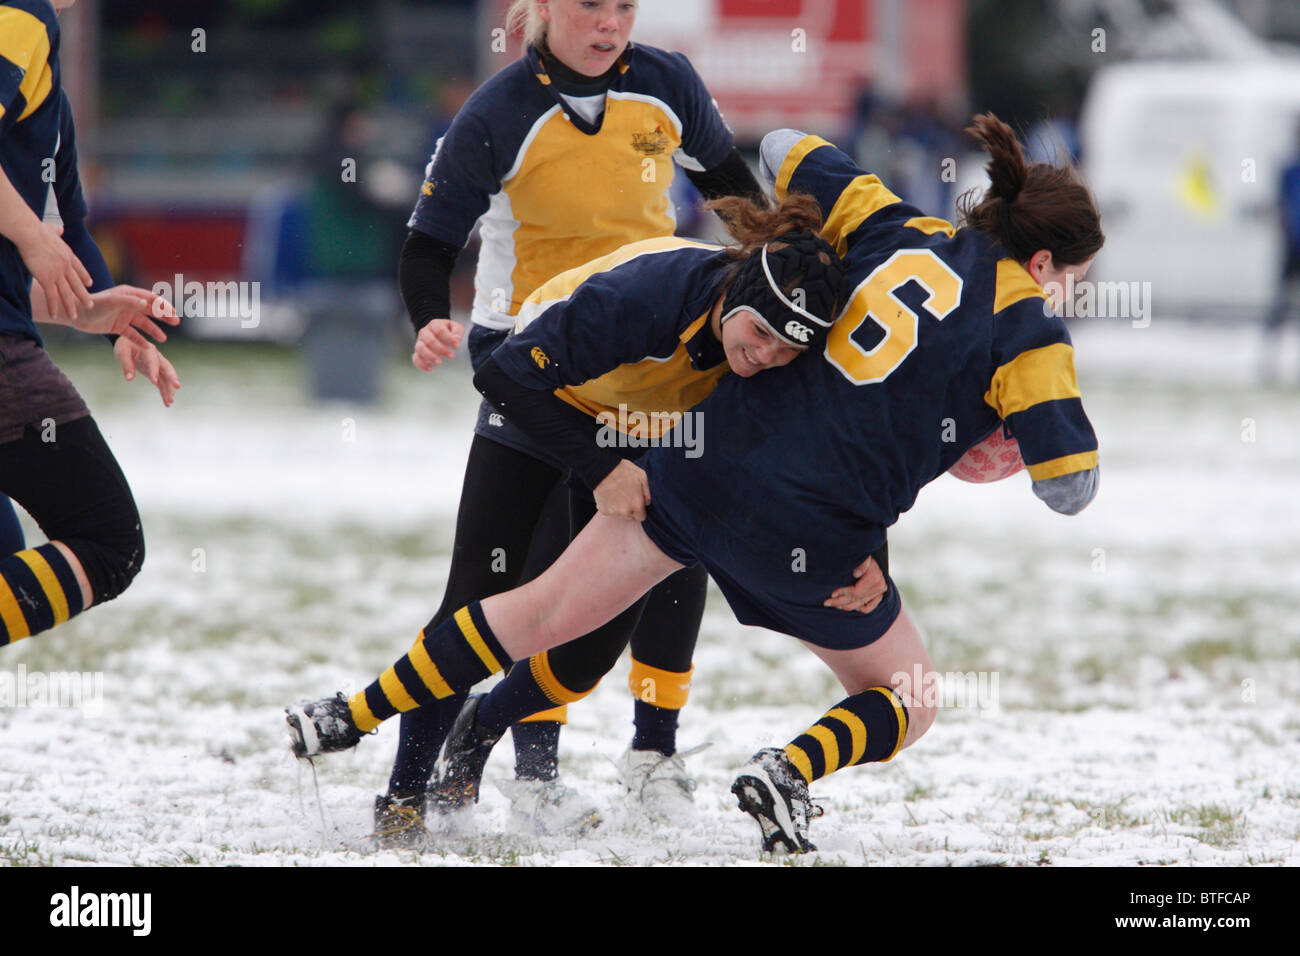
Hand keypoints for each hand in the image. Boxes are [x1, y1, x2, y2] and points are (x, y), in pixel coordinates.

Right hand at [16, 221, 93, 319]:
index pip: (79, 268)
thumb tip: (60, 229)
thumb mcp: (51, 229)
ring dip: (70, 306)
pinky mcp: (47, 278)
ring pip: (66, 293)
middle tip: (90, 305)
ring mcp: (58, 273)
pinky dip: (53, 306)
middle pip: (76, 284)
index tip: (90, 284)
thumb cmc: (37, 229)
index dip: (84, 276)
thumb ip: (56, 231)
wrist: (31, 234)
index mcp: (68, 254)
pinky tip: (55, 315)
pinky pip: (52, 296)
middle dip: (84, 296)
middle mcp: (66, 266)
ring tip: (74, 316)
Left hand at [61, 284, 178, 345]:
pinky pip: (132, 334)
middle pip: (150, 310)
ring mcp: (123, 315)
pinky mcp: (117, 326)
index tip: (174, 312)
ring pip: (143, 323)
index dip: (163, 305)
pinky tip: (147, 347)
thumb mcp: (112, 302)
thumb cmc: (93, 305)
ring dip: (154, 330)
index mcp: (129, 294)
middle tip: (176, 322)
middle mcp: (128, 304)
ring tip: (163, 339)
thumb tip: (147, 303)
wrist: (75, 314)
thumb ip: (129, 301)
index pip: (151, 299)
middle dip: (164, 316)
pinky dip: (139, 340)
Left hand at [113, 337, 180, 406]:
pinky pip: (162, 383)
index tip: (154, 382)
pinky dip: (164, 392)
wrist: (128, 343)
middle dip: (172, 378)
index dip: (154, 371)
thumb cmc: (125, 346)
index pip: (153, 362)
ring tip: (170, 402)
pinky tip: (166, 403)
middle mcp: (157, 358)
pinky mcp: (156, 373)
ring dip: (169, 389)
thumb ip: (127, 365)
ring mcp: (158, 366)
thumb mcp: (122, 353)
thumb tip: (129, 379)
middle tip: (177, 386)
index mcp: (149, 350)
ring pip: (166, 378)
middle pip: (167, 368)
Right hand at [411, 318, 462, 369]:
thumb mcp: (455, 327)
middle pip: (429, 340)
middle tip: (452, 356)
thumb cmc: (447, 331)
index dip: (449, 338)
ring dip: (430, 356)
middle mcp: (424, 332)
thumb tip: (456, 339)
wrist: (437, 334)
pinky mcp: (417, 352)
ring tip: (440, 362)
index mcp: (434, 324)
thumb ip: (457, 331)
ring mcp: (419, 342)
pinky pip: (416, 359)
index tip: (457, 346)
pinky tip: (431, 368)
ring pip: (420, 348)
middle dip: (441, 349)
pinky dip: (422, 364)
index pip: (439, 330)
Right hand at [593, 459, 650, 520]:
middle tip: (626, 496)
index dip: (640, 510)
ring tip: (616, 493)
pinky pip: (609, 510)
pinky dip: (609, 505)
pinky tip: (609, 494)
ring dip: (619, 506)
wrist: (603, 469)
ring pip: (619, 513)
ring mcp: (614, 512)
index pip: (641, 517)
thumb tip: (646, 503)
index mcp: (637, 505)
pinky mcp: (603, 510)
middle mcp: (626, 511)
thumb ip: (647, 493)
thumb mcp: (642, 476)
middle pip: (630, 516)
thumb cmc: (623, 470)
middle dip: (629, 509)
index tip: (636, 504)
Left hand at [823, 554, 886, 613]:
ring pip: (861, 606)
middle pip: (856, 600)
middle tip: (827, 602)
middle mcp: (879, 587)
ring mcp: (879, 592)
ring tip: (835, 604)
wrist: (876, 557)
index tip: (832, 594)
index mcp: (874, 578)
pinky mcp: (879, 596)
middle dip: (840, 602)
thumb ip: (862, 563)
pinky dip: (859, 608)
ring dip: (846, 606)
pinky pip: (869, 607)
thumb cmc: (866, 555)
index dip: (843, 594)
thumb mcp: (864, 556)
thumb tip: (856, 573)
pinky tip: (849, 606)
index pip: (856, 592)